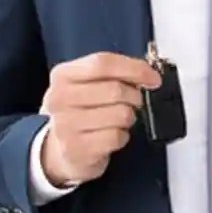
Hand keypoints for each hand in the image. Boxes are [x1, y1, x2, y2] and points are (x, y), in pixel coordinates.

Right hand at [39, 52, 161, 186]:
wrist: (58, 149)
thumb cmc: (81, 110)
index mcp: (62, 75)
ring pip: (121, 114)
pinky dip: (122, 136)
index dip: (134, 68)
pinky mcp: (76, 149)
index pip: (103, 63)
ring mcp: (65, 126)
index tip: (153, 77)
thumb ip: (115, 73)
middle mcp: (58, 99)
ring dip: (128, 117)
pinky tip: (110, 135)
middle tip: (133, 102)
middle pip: (115, 90)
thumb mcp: (89, 84)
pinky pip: (117, 137)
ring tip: (117, 120)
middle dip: (134, 96)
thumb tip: (149, 75)